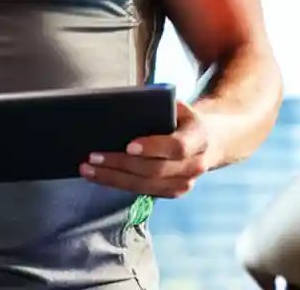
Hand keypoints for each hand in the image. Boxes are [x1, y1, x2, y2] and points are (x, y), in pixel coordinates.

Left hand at [79, 101, 214, 197]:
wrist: (212, 141)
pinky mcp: (173, 193)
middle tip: (93, 157)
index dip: (153, 147)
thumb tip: (122, 105)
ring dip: (113, 179)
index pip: (177, 147)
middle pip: (155, 170)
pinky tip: (99, 177)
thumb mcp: (179, 107)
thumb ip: (159, 106)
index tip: (128, 145)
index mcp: (199, 138)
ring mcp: (185, 183)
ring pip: (146, 186)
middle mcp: (195, 165)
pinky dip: (119, 184)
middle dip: (121, 164)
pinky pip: (143, 192)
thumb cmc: (184, 119)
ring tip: (87, 170)